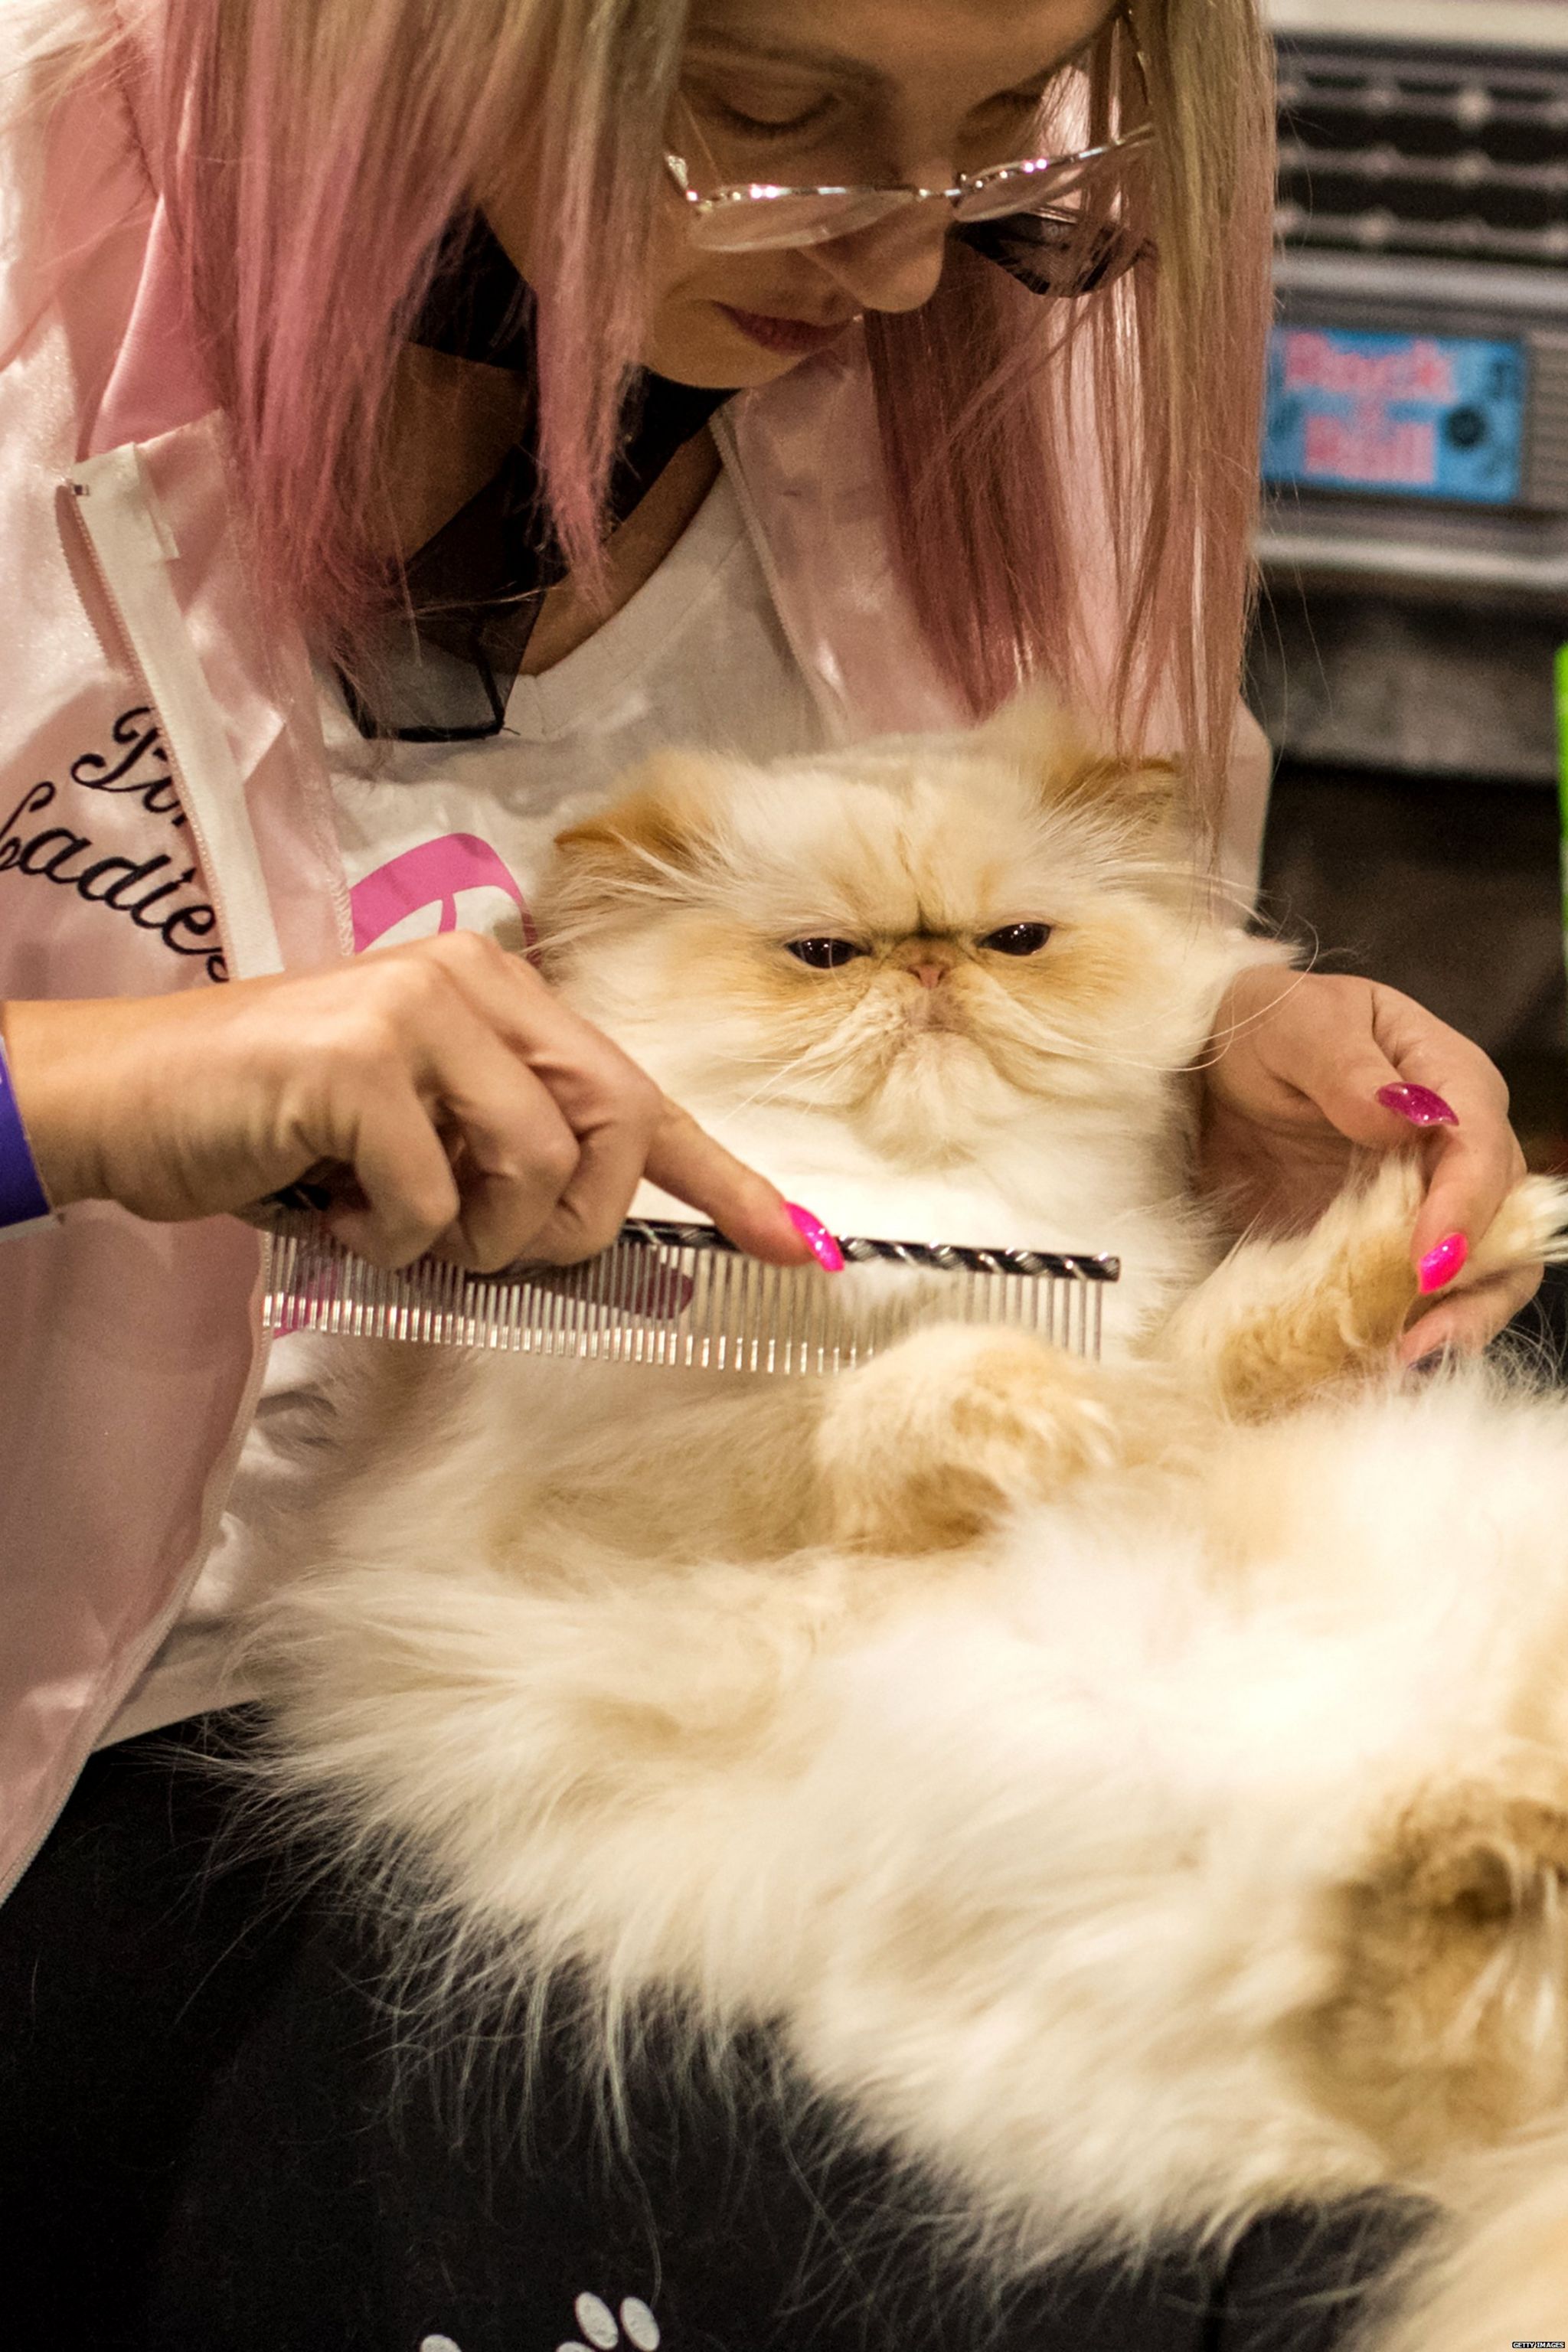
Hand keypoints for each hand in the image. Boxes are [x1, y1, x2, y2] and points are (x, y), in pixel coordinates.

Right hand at [1, 935, 818, 1273]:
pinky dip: (394, 1240)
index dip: (726, 1182)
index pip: (639, 1095)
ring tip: (392, 1221)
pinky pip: (438, 1201)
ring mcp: (416, 1013)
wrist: (129, 1100)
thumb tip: (598, 1236)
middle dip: (571, 1226)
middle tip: (477, 1244)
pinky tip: (336, 1210)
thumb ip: (505, 1157)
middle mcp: (471, 983)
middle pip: (614, 1130)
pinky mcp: (359, 1064)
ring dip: (474, 1239)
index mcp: (499, 994)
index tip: (802, 1248)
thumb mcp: (415, 1134)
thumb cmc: (278, 1127)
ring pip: (539, 1171)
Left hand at [1199, 965, 1531, 1364]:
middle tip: (1417, 1341)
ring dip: (1447, 1326)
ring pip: (1472, 1277)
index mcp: (1448, 1082)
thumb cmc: (1266, 1029)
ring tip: (1393, 1363)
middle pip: (1503, 1228)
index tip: (1429, 1260)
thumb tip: (1405, 1116)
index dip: (1465, 1209)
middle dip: (1473, 1290)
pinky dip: (1393, 1332)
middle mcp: (1450, 1153)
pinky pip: (1406, 1300)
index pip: (1482, 1150)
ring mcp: (1418, 1207)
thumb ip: (1348, 1067)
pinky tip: (1362, 1364)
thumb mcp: (1296, 1024)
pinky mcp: (1377, 1250)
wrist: (1210, 1066)